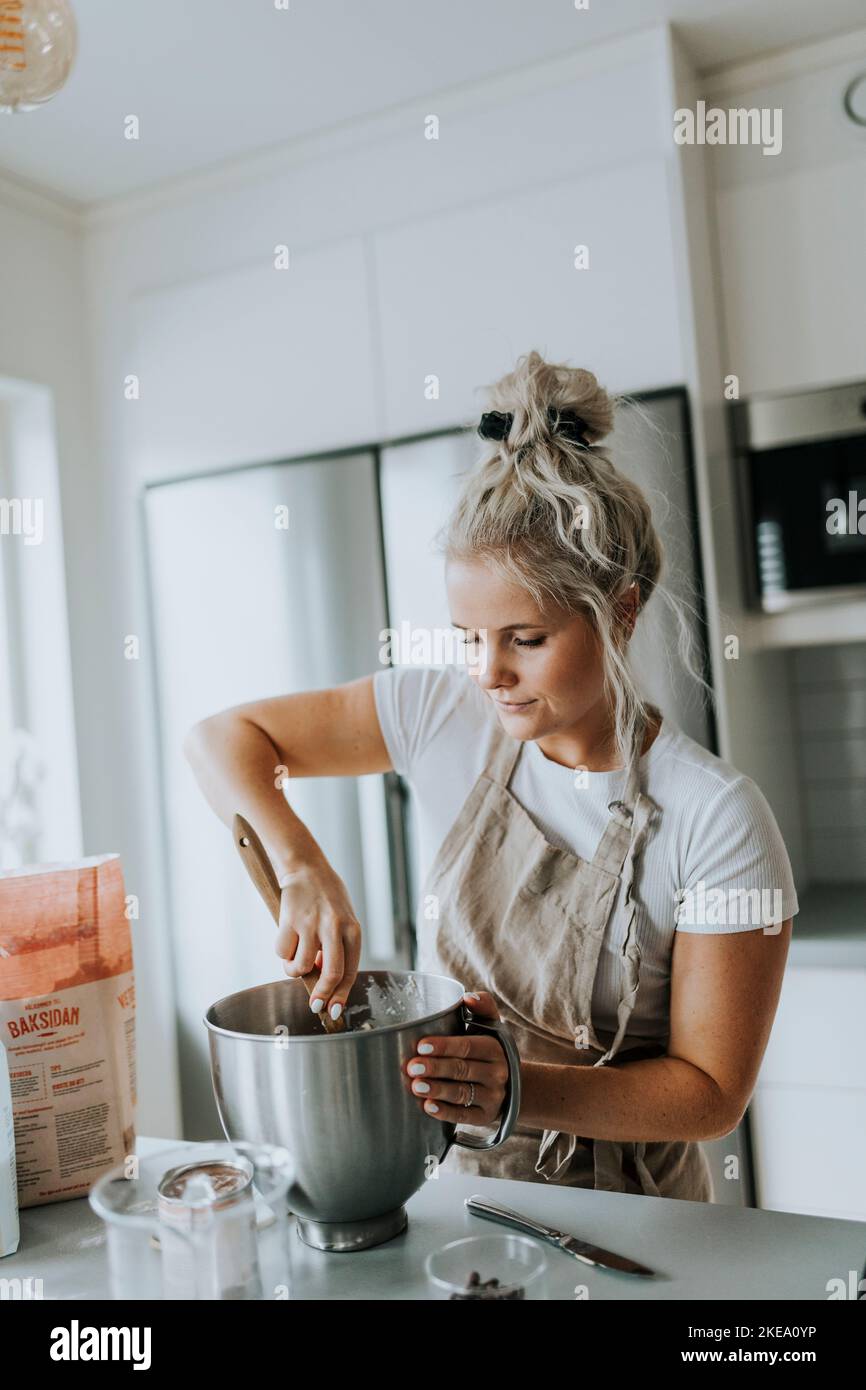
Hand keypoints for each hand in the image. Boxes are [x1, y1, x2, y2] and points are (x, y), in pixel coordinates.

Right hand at [275, 857, 361, 1020]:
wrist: (306, 868)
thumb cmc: (327, 898)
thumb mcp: (343, 920)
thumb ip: (339, 948)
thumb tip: (325, 980)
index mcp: (352, 929)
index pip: (349, 970)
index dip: (341, 995)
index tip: (333, 1010)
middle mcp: (334, 927)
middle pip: (331, 974)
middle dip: (322, 995)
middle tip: (315, 1005)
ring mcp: (311, 923)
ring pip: (300, 966)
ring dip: (295, 969)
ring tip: (296, 957)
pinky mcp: (289, 920)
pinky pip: (282, 952)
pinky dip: (282, 953)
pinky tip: (287, 939)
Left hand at [403, 991, 508, 1124]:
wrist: (510, 1083)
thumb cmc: (488, 1049)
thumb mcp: (491, 1025)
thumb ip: (482, 1005)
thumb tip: (468, 997)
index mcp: (494, 1048)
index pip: (468, 1047)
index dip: (444, 1046)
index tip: (420, 1046)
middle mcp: (497, 1073)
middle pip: (462, 1070)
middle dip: (435, 1068)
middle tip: (411, 1067)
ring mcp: (492, 1096)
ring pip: (462, 1093)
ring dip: (438, 1090)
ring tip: (416, 1086)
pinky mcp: (485, 1116)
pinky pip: (464, 1116)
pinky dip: (446, 1112)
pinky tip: (428, 1106)